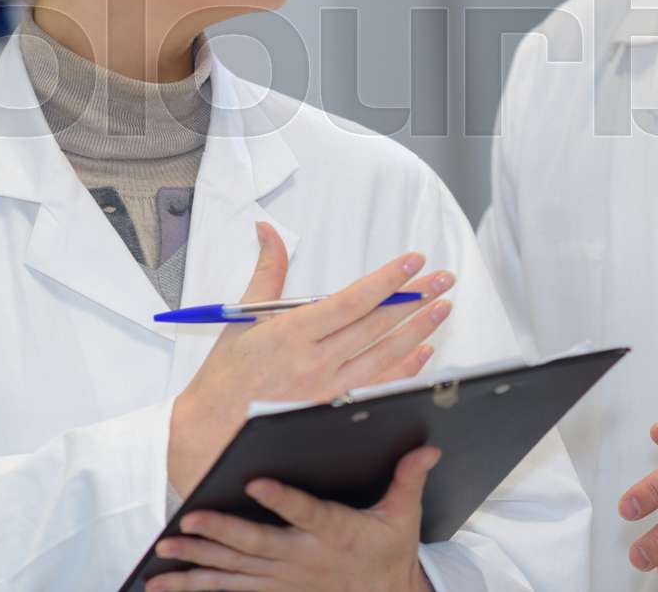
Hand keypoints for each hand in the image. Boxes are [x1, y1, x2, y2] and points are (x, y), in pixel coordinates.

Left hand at [146, 446, 441, 591]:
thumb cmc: (389, 551)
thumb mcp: (404, 515)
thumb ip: (408, 479)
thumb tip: (427, 449)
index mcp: (337, 532)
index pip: (307, 512)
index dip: (282, 499)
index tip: (256, 482)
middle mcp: (305, 558)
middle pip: (258, 546)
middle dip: (221, 534)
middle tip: (188, 521)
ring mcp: (286, 579)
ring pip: (235, 572)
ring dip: (198, 564)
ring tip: (165, 553)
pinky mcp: (274, 591)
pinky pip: (232, 591)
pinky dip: (199, 587)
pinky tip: (169, 582)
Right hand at [168, 223, 454, 495]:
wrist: (214, 427)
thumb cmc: (229, 370)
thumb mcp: (244, 314)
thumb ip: (267, 270)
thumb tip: (267, 230)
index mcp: (292, 332)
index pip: (352, 300)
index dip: (387, 280)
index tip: (413, 261)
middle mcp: (315, 361)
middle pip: (376, 325)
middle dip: (414, 298)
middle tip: (443, 278)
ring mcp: (328, 388)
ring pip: (385, 355)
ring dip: (418, 330)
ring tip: (442, 307)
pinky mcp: (335, 407)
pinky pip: (379, 385)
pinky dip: (405, 368)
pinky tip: (424, 350)